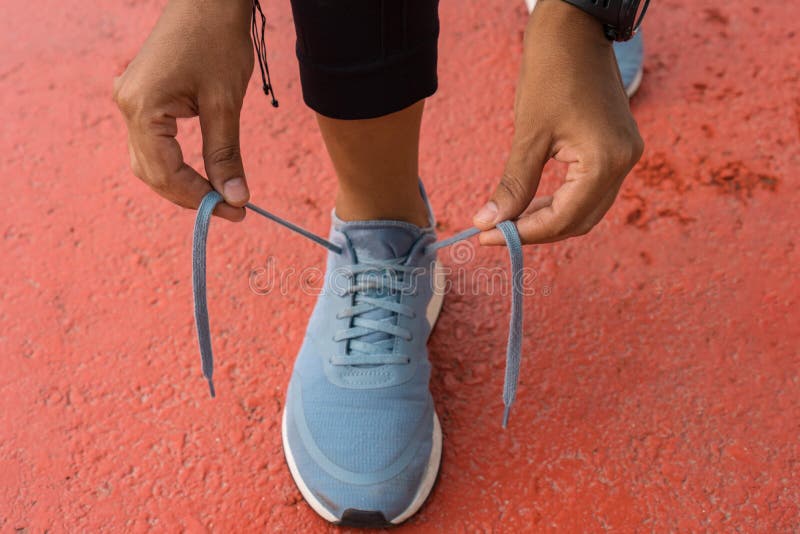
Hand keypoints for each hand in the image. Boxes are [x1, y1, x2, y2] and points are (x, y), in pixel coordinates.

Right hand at [113, 0, 253, 220]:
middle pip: (152, 172)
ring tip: (219, 197)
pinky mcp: (140, 96)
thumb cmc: (218, 41)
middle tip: (232, 209)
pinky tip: (200, 175)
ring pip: (149, 161)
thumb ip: (226, 154)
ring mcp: (130, 100)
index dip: (200, 199)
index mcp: (142, 107)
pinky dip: (175, 164)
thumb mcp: (225, 103)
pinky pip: (152, 143)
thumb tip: (235, 199)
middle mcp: (127, 106)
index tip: (236, 212)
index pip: (166, 173)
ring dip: (181, 184)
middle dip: (191, 196)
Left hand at [473, 0, 643, 243]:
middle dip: (536, 231)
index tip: (486, 236)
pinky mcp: (619, 148)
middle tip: (495, 231)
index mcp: (605, 161)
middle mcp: (624, 163)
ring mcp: (625, 156)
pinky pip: (591, 190)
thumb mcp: (528, 134)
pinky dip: (561, 201)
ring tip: (510, 218)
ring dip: (549, 218)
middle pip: (579, 221)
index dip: (523, 234)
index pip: (563, 219)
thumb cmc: (550, 72)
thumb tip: (487, 222)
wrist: (577, 29)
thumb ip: (513, 185)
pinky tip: (532, 201)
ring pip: (586, 210)